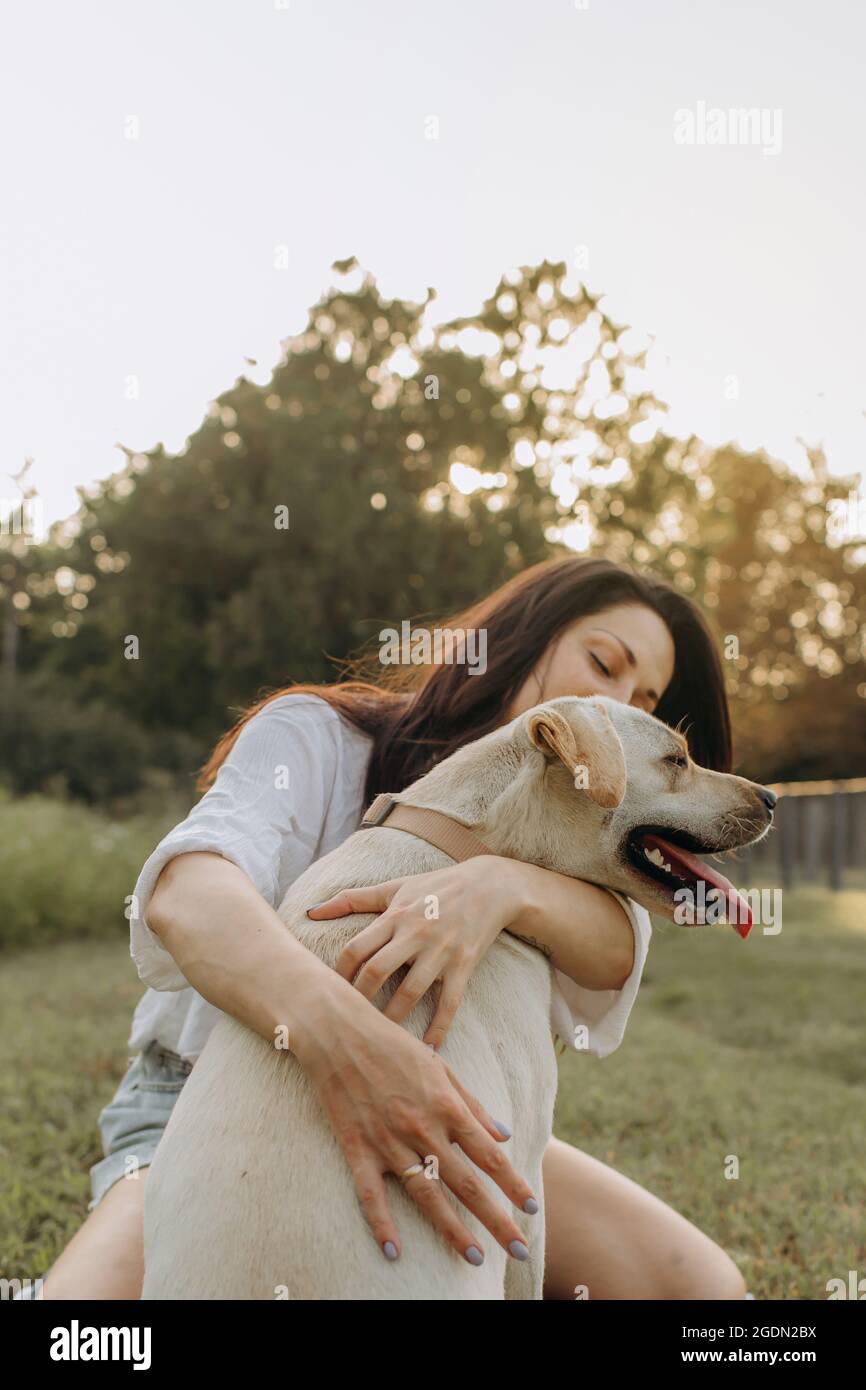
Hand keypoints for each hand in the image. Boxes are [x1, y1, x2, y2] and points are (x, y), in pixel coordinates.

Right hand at [292, 981, 538, 1264]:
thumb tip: (503, 1136)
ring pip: (426, 1195)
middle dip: (495, 1218)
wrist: (338, 1031)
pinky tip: (393, 1252)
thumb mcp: (440, 1067)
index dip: (512, 1183)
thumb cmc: (393, 1045)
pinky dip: (381, 1224)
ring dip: (452, 1229)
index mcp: (445, 1105)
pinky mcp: (357, 1147)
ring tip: (475, 1258)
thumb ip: (472, 1105)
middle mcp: (421, 1128)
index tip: (531, 1209)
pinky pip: (370, 1194)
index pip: (488, 1154)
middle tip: (519, 1249)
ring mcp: (388, 1141)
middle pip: (465, 1183)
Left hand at [307, 858, 521, 1048]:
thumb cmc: (434, 887)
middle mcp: (415, 933)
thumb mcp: (393, 888)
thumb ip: (351, 900)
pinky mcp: (464, 964)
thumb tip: (310, 910)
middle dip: (359, 998)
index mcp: (394, 916)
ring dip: (393, 1018)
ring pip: (411, 991)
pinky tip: (428, 1049)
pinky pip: (450, 1001)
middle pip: (378, 971)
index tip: (330, 992)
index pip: (357, 948)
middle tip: (347, 1020)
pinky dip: (439, 1027)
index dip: (339, 973)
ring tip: (380, 1039)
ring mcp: (441, 950)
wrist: (488, 886)